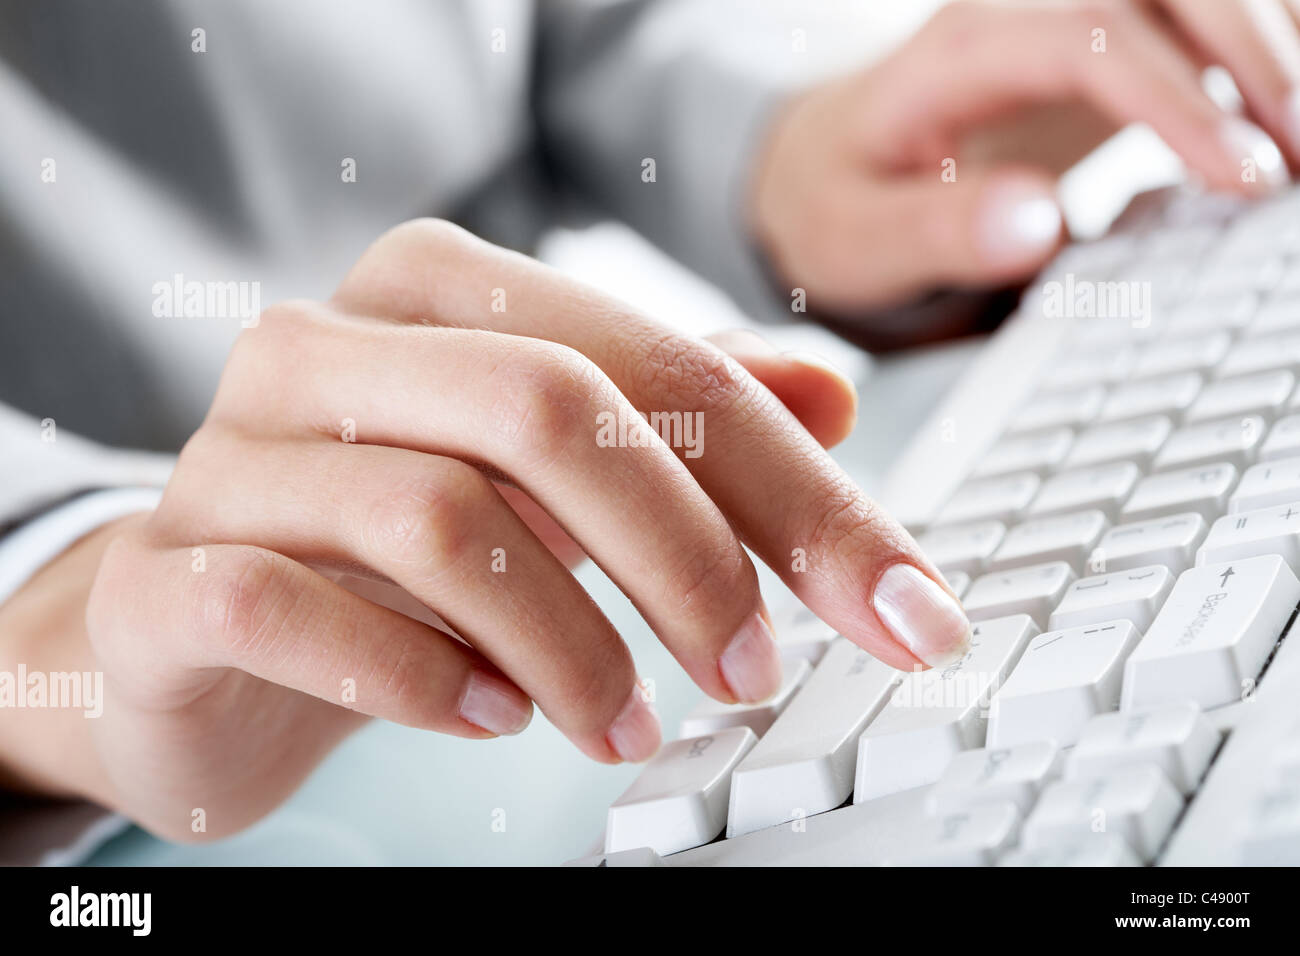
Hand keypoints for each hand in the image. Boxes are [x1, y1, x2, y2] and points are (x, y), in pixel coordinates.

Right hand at [0, 220, 970, 839]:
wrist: (199, 625)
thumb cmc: (394, 539)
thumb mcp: (551, 469)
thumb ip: (680, 422)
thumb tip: (833, 399)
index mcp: (439, 290)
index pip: (657, 366)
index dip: (798, 492)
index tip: (899, 609)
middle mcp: (328, 342)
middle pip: (551, 409)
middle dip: (687, 559)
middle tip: (752, 674)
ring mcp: (230, 452)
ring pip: (437, 514)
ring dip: (569, 644)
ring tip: (624, 726)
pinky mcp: (164, 572)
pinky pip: (292, 609)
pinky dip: (421, 680)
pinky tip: (491, 721)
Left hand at [752, 0, 1299, 318]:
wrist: (825, 169)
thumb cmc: (841, 205)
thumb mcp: (858, 236)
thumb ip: (938, 232)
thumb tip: (1038, 222)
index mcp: (956, 55)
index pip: (1089, 39)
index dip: (1178, 101)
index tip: (1242, 176)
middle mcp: (1017, 12)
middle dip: (1255, 53)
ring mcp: (1061, 16)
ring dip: (1269, 43)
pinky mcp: (1095, 39)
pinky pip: (1188, 20)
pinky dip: (1253, 47)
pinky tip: (1281, 113)